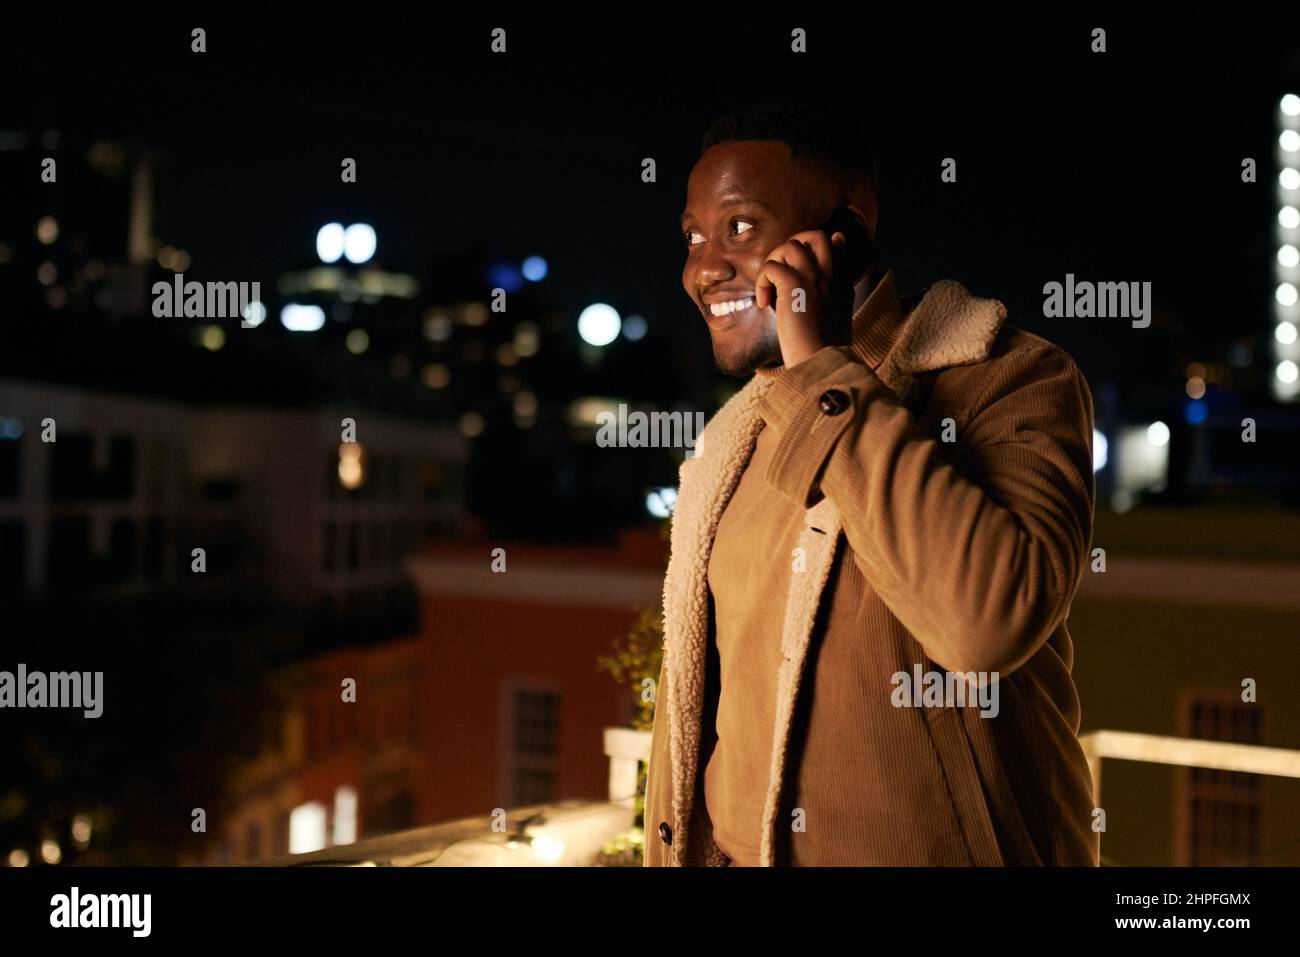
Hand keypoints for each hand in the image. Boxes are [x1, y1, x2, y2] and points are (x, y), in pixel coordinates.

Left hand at [754, 228, 846, 367]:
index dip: (820, 245)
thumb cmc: (825, 351)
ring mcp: (812, 278)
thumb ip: (834, 302)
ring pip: (791, 244)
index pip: (837, 244)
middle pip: (816, 235)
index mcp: (840, 284)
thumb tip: (829, 293)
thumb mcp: (838, 322)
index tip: (806, 265)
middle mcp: (829, 276)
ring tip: (772, 287)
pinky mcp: (793, 286)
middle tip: (783, 271)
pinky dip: (762, 282)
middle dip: (794, 244)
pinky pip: (770, 267)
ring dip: (774, 262)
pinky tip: (764, 303)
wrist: (821, 363)